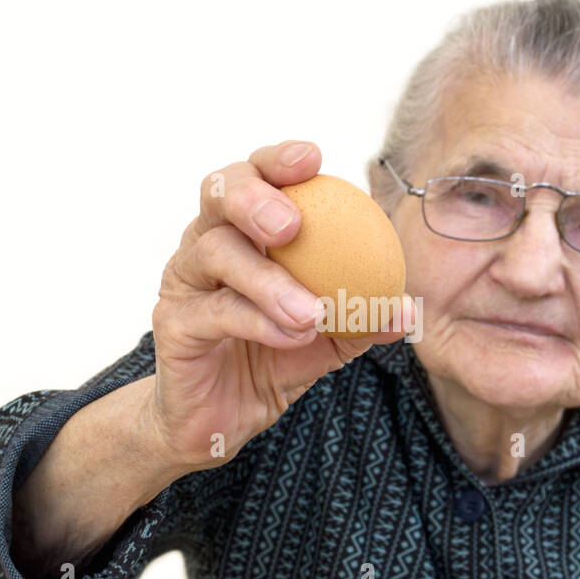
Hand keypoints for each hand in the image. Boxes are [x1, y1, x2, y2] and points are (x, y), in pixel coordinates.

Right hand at [145, 140, 413, 473]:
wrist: (223, 419)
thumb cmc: (273, 360)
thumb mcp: (330, 337)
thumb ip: (364, 316)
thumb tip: (406, 308)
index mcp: (245, 229)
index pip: (257, 176)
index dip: (279, 160)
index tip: (313, 159)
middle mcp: (208, 242)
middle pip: (218, 192)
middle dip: (255, 196)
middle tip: (293, 224)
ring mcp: (184, 280)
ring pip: (217, 253)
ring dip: (269, 280)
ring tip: (312, 312)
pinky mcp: (172, 323)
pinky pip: (214, 312)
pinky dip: (259, 321)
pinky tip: (293, 334)